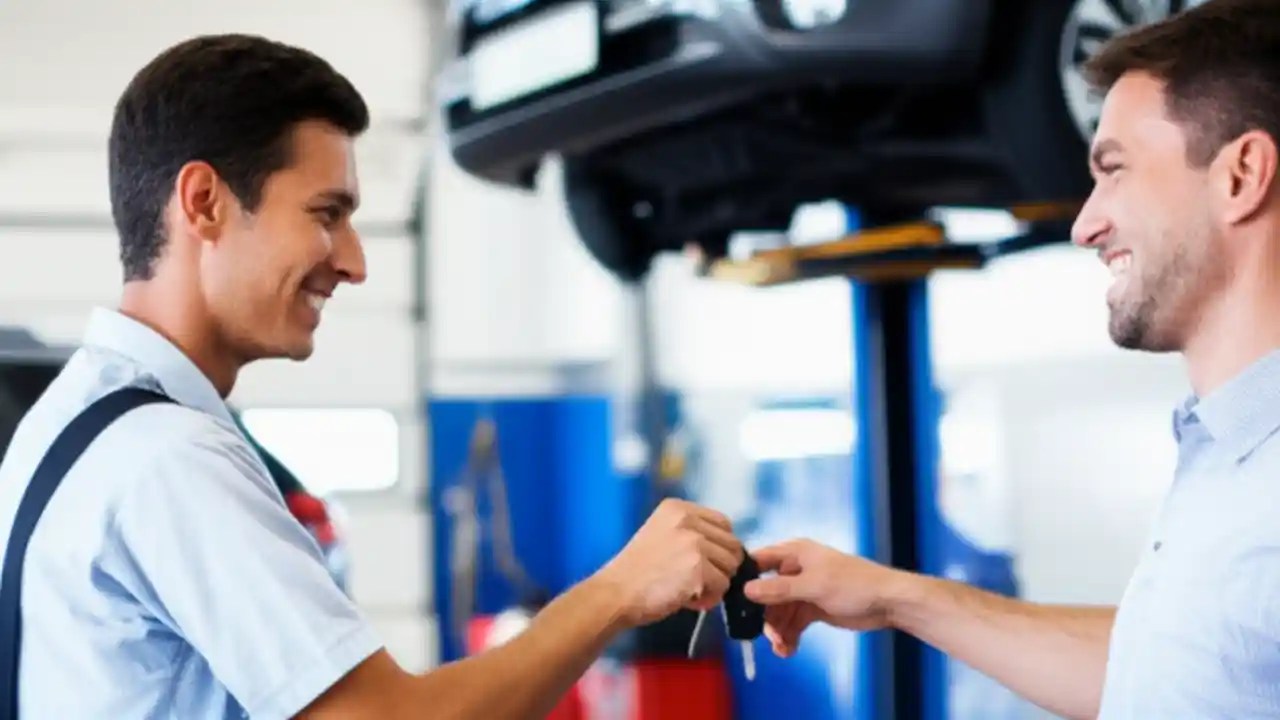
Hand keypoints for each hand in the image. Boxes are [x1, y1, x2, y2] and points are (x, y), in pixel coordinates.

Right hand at [593, 498, 743, 627]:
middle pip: (732, 545)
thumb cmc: (636, 572)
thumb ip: (691, 533)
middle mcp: (687, 520)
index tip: (702, 562)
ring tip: (689, 590)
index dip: (718, 547)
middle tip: (695, 581)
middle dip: (719, 567)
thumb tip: (727, 550)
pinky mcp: (698, 567)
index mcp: (678, 508)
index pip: (724, 523)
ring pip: (730, 566)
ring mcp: (693, 542)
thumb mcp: (661, 534)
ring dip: (715, 584)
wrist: (615, 593)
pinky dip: (709, 598)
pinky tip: (688, 599)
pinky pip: (723, 586)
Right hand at [744, 539, 905, 656]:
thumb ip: (779, 589)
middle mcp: (795, 570)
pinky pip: (793, 623)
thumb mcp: (813, 585)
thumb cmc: (852, 584)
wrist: (887, 603)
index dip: (745, 578)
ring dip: (778, 631)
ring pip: (780, 612)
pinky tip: (789, 650)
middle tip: (772, 637)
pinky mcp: (813, 609)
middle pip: (767, 594)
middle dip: (767, 617)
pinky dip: (790, 636)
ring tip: (783, 649)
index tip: (733, 601)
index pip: (759, 562)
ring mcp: (804, 591)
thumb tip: (747, 590)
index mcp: (794, 554)